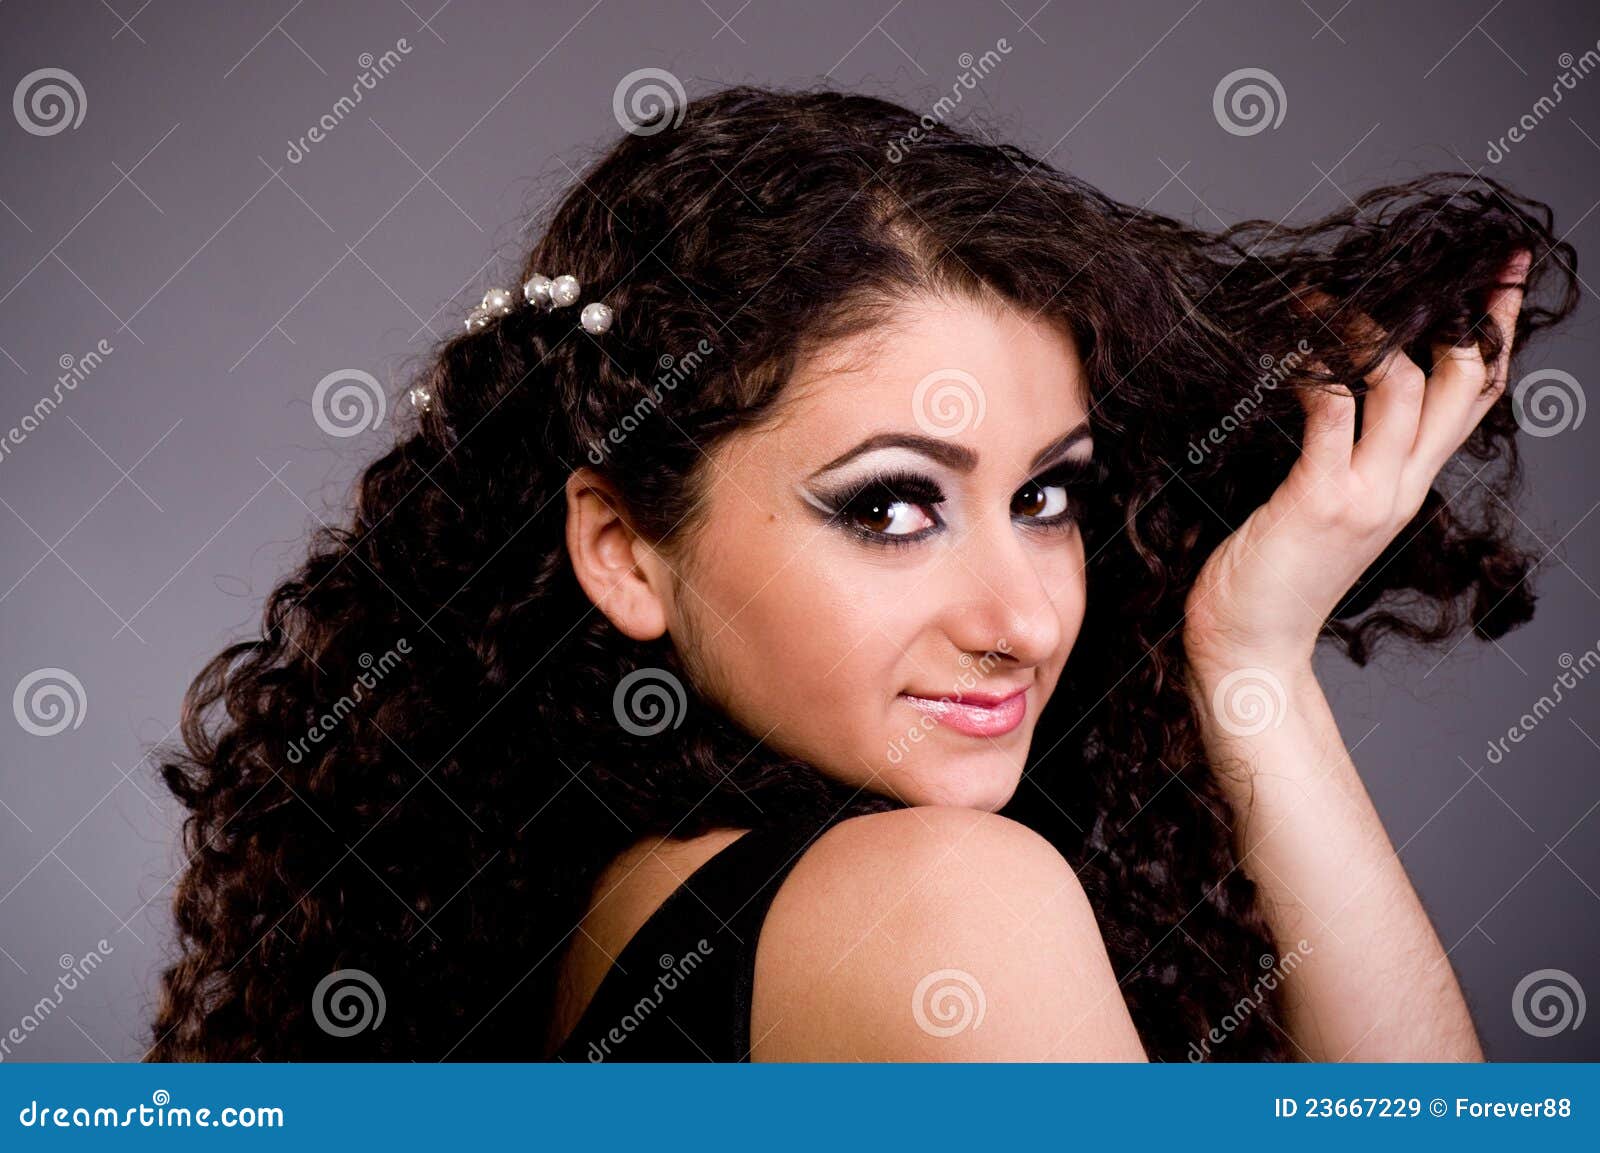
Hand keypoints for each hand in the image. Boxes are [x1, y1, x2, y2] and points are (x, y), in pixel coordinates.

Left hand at [1182, 252, 1529, 678]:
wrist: (1250, 651)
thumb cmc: (1269, 580)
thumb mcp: (1323, 511)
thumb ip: (1340, 459)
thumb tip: (1330, 395)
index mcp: (1406, 488)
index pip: (1471, 403)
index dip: (1495, 339)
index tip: (1503, 280)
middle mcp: (1399, 488)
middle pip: (1462, 384)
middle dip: (1473, 314)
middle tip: (1473, 258)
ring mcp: (1366, 494)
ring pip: (1402, 384)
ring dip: (1367, 329)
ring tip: (1326, 298)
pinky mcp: (1320, 499)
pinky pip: (1333, 409)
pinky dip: (1314, 367)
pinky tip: (1289, 346)